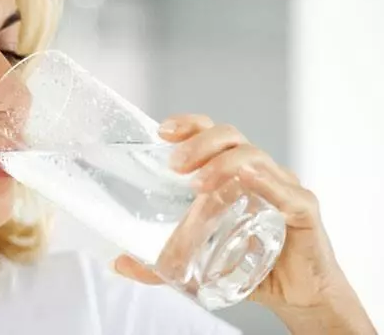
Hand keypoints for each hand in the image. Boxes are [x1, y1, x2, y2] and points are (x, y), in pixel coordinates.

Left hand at [112, 114, 374, 333]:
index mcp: (233, 175)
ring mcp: (283, 187)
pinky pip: (287, 191)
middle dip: (200, 144)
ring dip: (224, 164)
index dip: (189, 126)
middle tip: (176, 166)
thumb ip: (160, 264)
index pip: (211, 135)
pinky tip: (249, 178)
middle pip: (231, 138)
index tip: (163, 132)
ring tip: (198, 183)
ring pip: (254, 158)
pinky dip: (267, 182)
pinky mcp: (303, 210)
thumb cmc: (251, 266)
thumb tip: (120, 263)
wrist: (296, 296)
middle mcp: (259, 173)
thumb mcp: (197, 263)